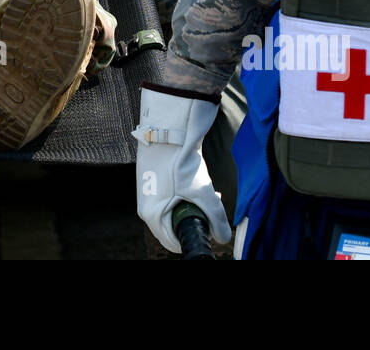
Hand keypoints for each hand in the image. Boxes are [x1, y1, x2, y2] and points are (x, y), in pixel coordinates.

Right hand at [132, 86, 230, 252]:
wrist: (168, 127)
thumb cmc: (179, 161)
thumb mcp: (202, 192)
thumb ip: (216, 218)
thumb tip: (223, 237)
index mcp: (151, 215)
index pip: (172, 241)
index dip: (193, 237)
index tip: (210, 230)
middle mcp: (145, 206)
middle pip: (173, 225)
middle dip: (194, 219)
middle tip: (210, 208)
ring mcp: (147, 192)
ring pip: (173, 210)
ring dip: (190, 206)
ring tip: (207, 194)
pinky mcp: (151, 179)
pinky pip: (169, 196)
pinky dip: (184, 195)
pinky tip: (197, 183)